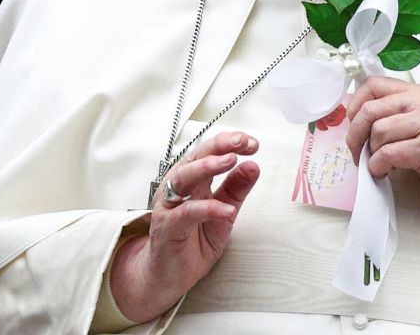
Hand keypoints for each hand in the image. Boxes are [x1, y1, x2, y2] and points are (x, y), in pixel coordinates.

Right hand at [110, 131, 260, 321]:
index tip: (252, 143)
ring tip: (231, 161)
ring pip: (184, 178)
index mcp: (192, 181)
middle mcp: (178, 189)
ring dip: (208, 167)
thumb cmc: (192, 241)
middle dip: (219, 147)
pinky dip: (207, 209)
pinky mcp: (167, 228)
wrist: (169, 276)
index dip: (229, 144)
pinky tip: (226, 210)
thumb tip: (252, 166)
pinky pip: (186, 214)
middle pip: (195, 158)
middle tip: (240, 143)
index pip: (209, 153)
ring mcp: (169, 207)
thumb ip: (235, 190)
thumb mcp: (223, 212)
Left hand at [346, 77, 419, 243]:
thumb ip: (396, 115)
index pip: (375, 84)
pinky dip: (378, 166)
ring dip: (370, 153)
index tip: (353, 125)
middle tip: (357, 152)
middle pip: (371, 109)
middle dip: (356, 134)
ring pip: (378, 131)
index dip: (356, 104)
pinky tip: (384, 172)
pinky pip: (388, 153)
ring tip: (378, 164)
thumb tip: (355, 117)